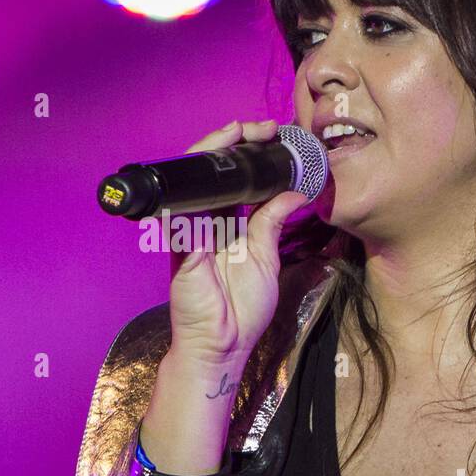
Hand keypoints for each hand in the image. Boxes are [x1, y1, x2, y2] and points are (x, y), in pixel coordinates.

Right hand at [166, 119, 311, 369]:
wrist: (223, 346)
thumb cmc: (242, 310)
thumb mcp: (266, 259)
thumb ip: (273, 223)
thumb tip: (295, 193)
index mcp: (226, 224)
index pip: (232, 179)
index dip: (248, 155)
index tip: (272, 136)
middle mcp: (204, 222)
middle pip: (211, 172)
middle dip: (232, 143)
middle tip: (260, 128)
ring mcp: (190, 231)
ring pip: (194, 180)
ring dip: (214, 152)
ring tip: (238, 133)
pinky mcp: (180, 246)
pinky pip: (180, 210)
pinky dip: (192, 187)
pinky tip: (212, 168)